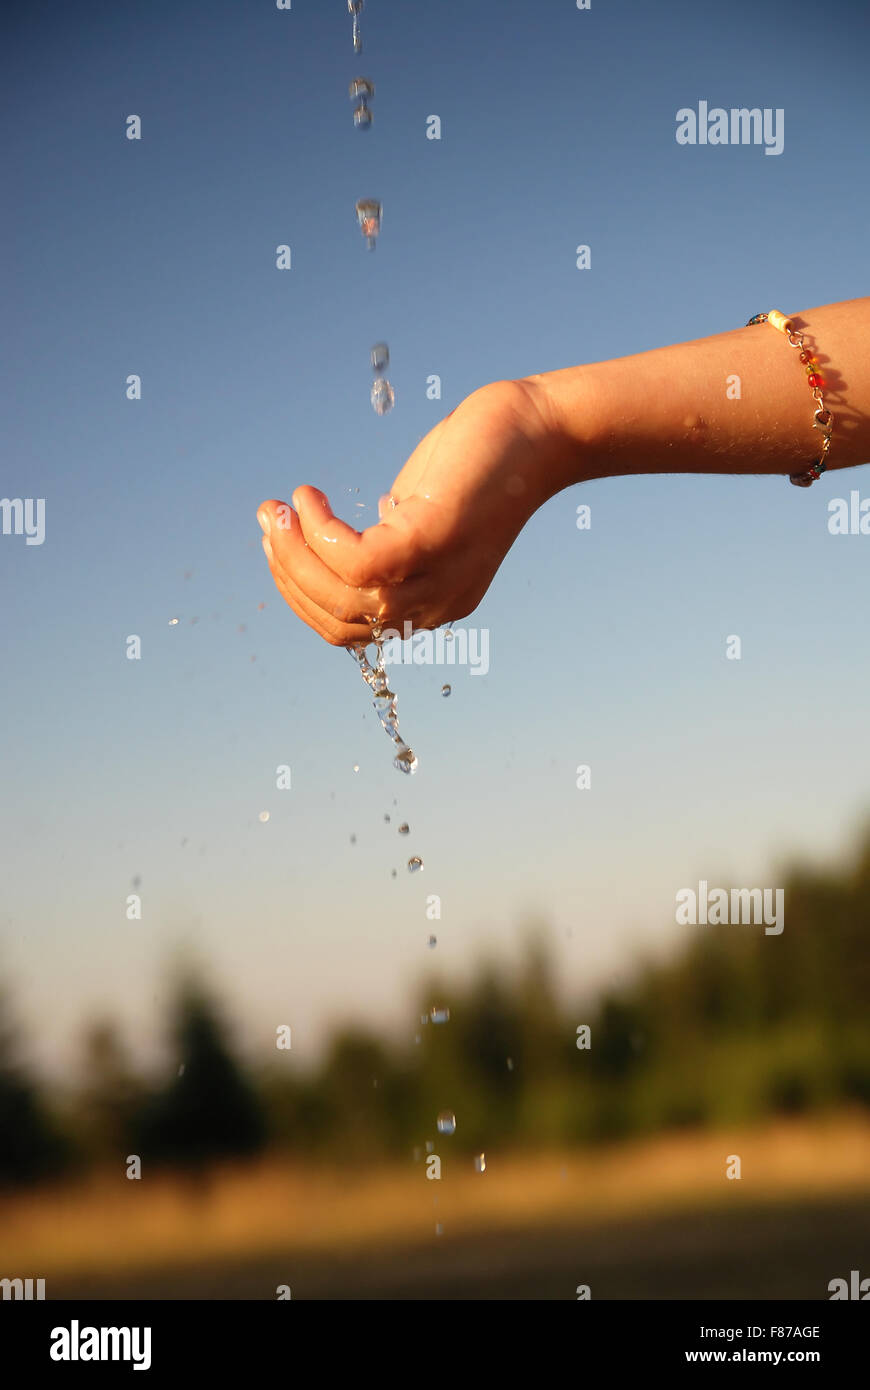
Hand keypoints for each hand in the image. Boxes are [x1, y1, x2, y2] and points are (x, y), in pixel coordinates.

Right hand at [257, 378, 564, 645]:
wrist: (540, 431)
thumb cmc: (477, 464)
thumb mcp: (419, 512)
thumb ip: (382, 537)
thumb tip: (328, 540)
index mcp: (433, 603)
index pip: (348, 630)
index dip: (299, 593)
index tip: (278, 543)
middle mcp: (437, 603)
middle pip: (336, 621)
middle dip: (287, 573)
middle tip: (269, 519)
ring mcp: (437, 577)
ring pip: (340, 596)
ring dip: (293, 552)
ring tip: (278, 507)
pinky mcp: (433, 541)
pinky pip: (355, 560)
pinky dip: (319, 531)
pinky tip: (310, 497)